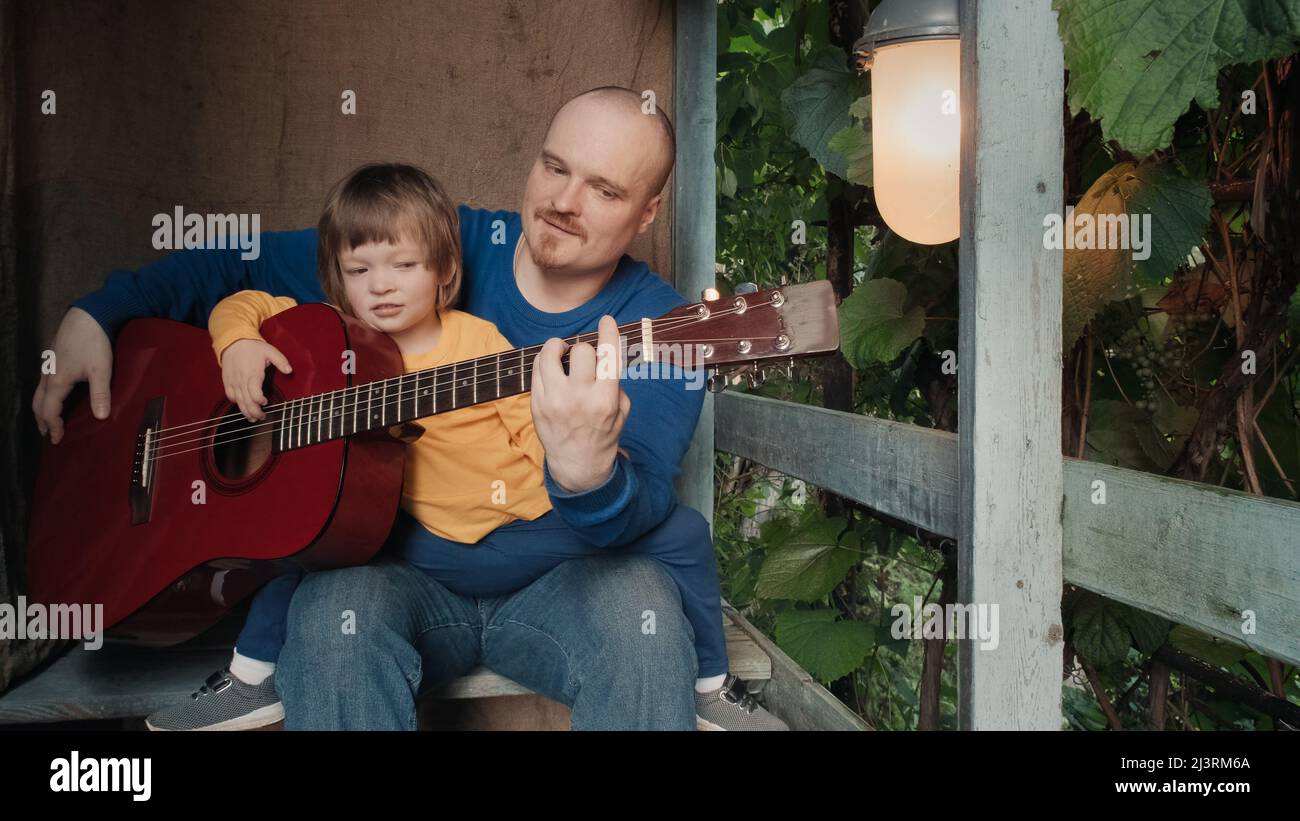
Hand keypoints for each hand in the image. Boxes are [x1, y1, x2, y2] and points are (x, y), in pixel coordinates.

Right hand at [32, 307, 113, 443]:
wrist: (88, 314)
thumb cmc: (94, 342)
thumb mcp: (101, 369)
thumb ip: (100, 394)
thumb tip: (101, 417)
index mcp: (56, 381)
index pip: (49, 411)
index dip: (53, 427)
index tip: (58, 439)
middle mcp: (47, 375)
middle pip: (38, 403)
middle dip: (42, 420)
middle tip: (49, 434)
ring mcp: (48, 366)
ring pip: (39, 393)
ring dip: (42, 408)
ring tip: (50, 420)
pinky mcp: (53, 359)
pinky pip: (44, 383)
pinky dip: (46, 397)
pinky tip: (56, 397)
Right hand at [221, 339, 292, 420]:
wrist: (233, 342)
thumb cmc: (253, 347)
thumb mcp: (270, 351)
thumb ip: (281, 361)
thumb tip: (290, 371)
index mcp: (253, 374)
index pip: (254, 393)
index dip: (259, 400)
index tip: (265, 402)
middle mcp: (241, 380)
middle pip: (246, 401)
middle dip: (254, 412)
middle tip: (262, 417)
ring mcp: (233, 382)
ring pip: (238, 401)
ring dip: (245, 411)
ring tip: (253, 418)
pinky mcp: (227, 382)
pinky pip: (230, 396)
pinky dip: (236, 403)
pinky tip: (242, 407)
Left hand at [530, 315, 630, 492]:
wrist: (577, 465)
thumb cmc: (602, 434)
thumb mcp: (621, 411)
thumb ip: (615, 382)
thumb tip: (601, 356)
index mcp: (605, 400)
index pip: (608, 357)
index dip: (608, 332)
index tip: (607, 320)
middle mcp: (580, 398)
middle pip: (581, 351)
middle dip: (584, 349)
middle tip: (583, 357)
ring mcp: (555, 401)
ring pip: (550, 354)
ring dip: (558, 347)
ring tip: (562, 351)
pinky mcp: (537, 404)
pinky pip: (536, 368)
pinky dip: (544, 361)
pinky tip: (551, 366)